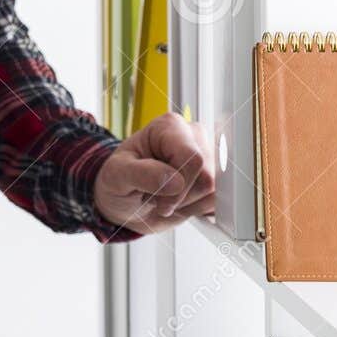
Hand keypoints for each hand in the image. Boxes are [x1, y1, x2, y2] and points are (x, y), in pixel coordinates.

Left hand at [93, 111, 214, 235]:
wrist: (126, 200)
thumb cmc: (119, 180)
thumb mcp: (117, 175)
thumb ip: (142, 174)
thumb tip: (175, 181)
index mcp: (169, 127)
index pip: (193, 158)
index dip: (178, 186)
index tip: (158, 199)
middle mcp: (193, 137)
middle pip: (206, 178)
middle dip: (180, 197)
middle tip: (157, 197)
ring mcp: (207, 157)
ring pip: (214, 193)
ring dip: (188, 204)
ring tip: (167, 197)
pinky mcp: (215, 178)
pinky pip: (219, 202)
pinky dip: (198, 210)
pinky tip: (180, 203)